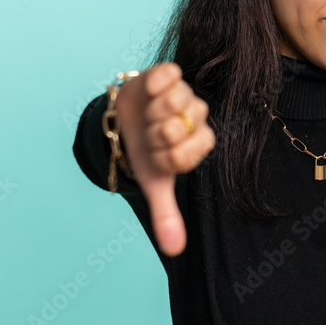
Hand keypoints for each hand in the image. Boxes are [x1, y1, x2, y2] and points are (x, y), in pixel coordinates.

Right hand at [114, 62, 215, 256]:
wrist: (125, 120)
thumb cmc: (146, 151)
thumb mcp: (154, 183)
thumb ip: (167, 216)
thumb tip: (175, 251)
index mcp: (200, 143)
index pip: (186, 155)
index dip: (163, 158)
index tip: (157, 157)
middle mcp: (198, 117)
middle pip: (177, 129)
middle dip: (153, 136)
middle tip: (150, 134)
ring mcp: (186, 94)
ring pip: (175, 102)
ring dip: (151, 112)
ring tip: (148, 115)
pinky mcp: (172, 74)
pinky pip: (169, 74)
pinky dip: (154, 84)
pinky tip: (148, 92)